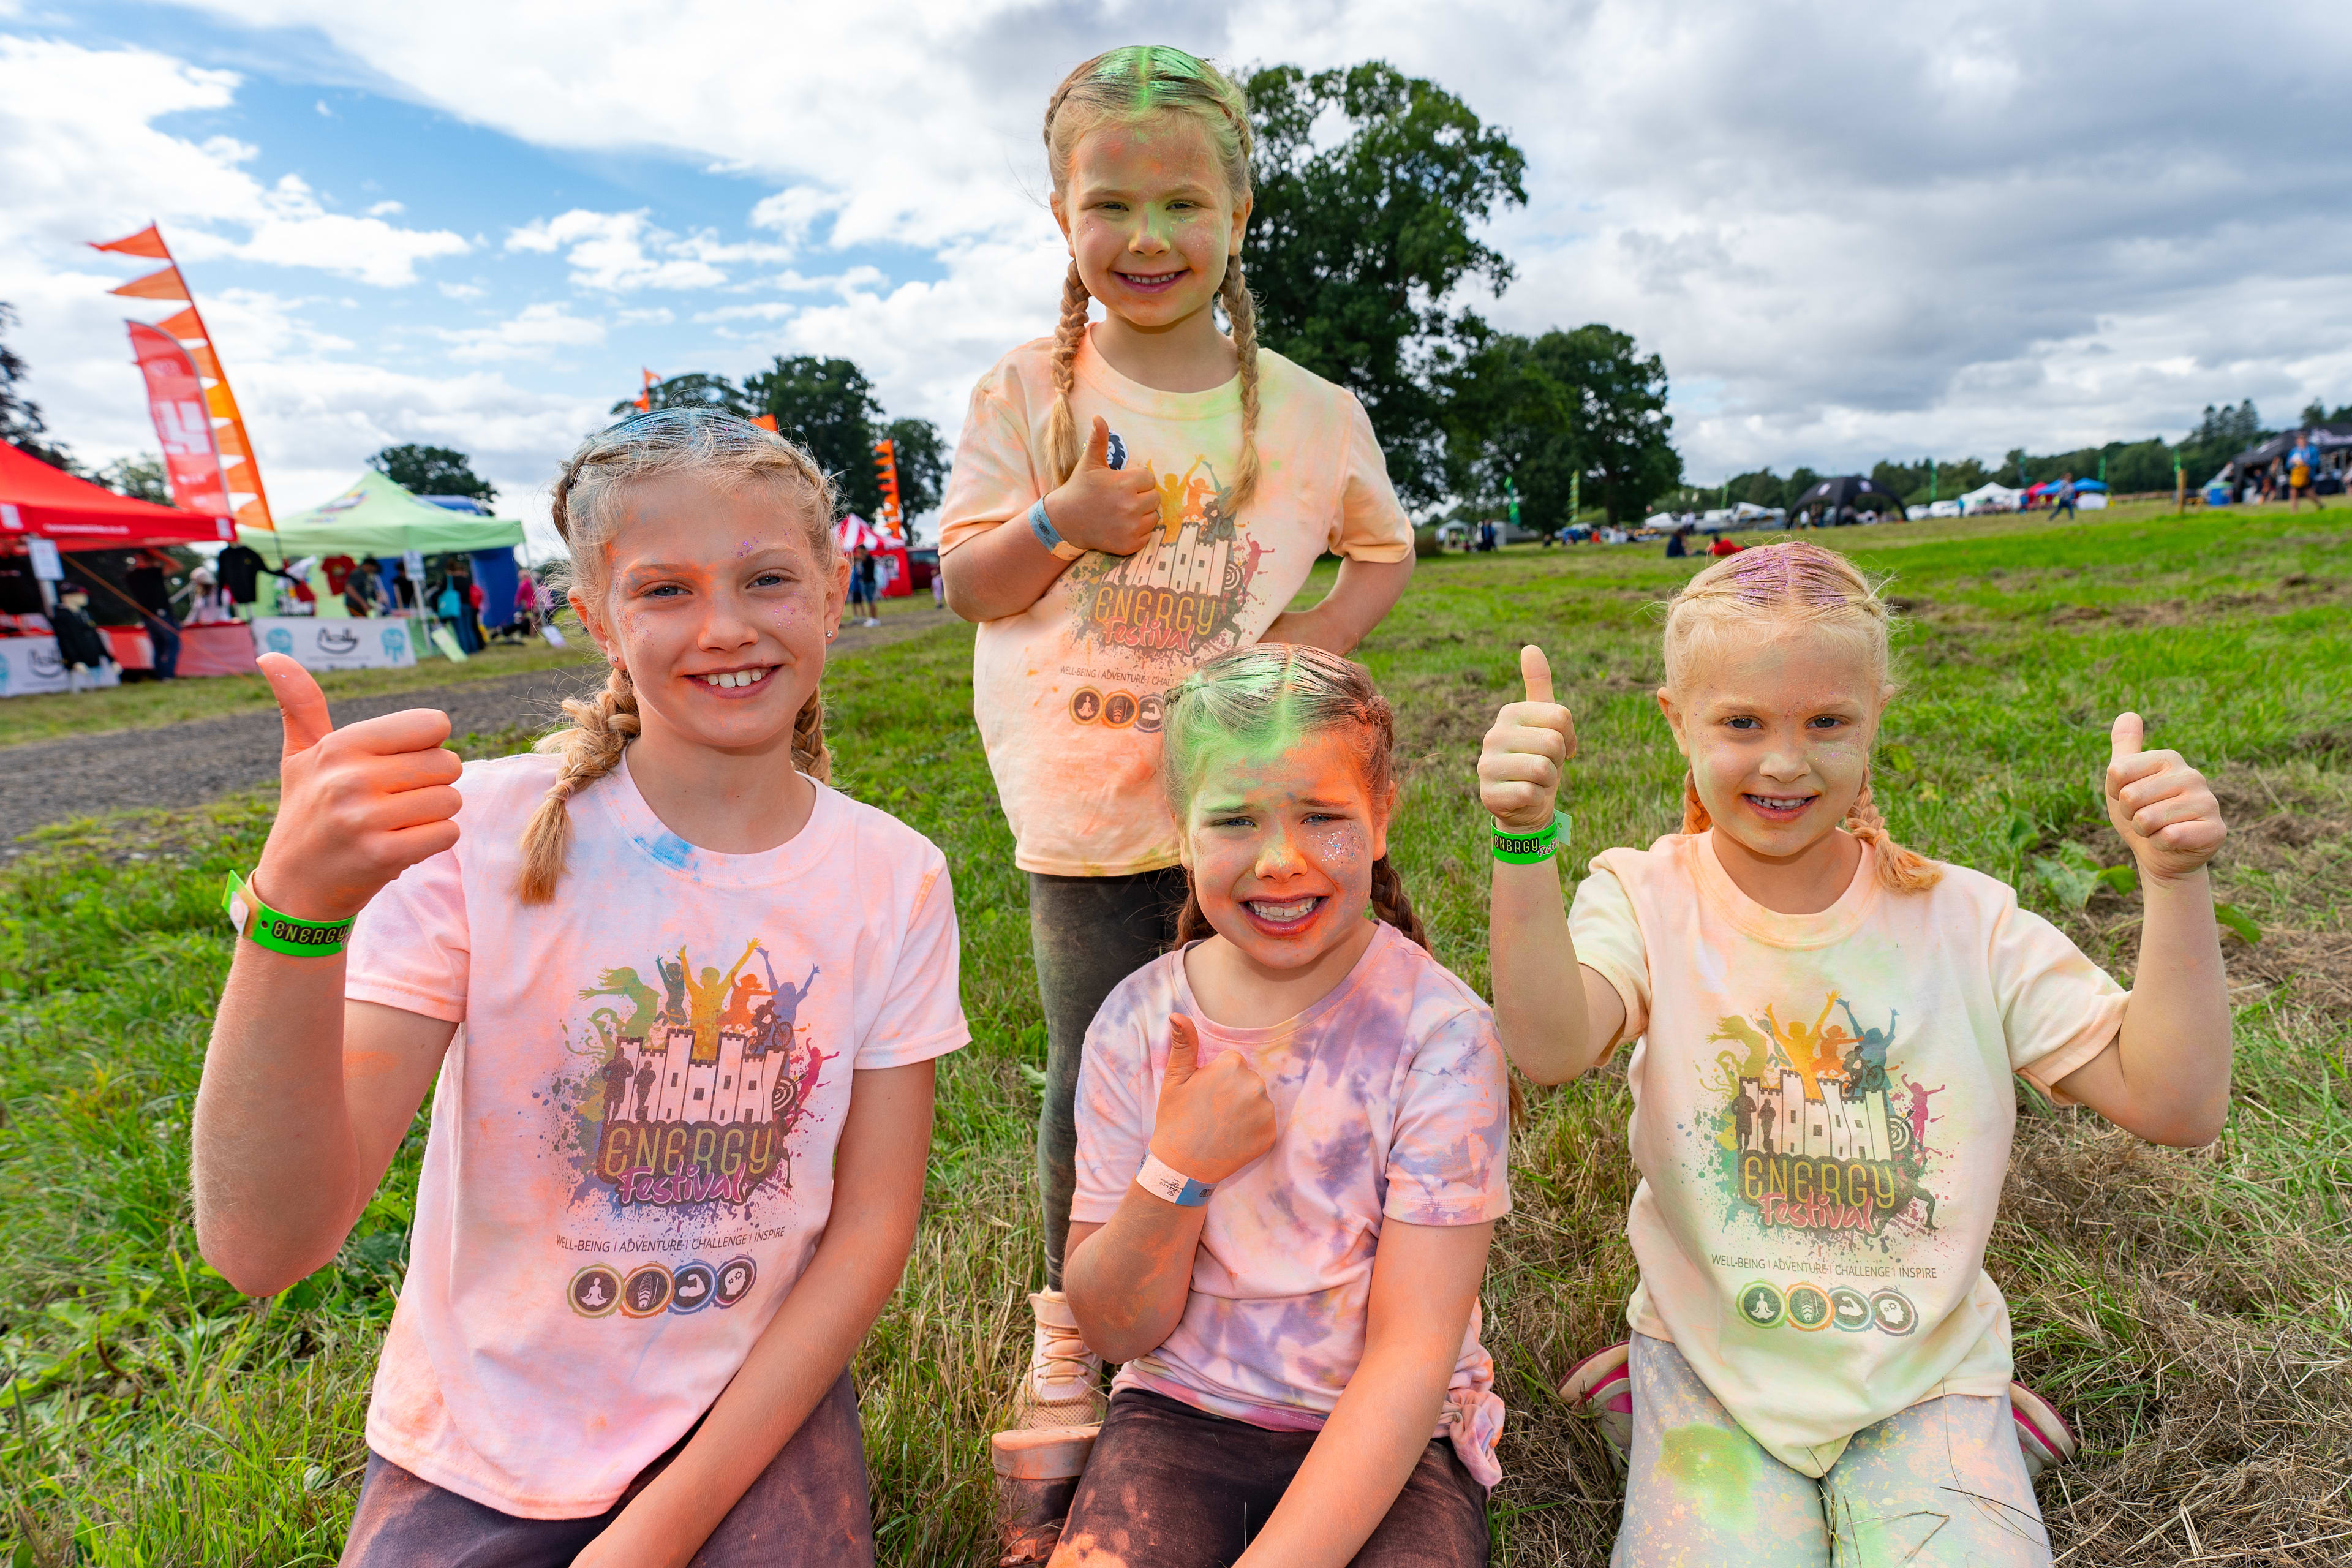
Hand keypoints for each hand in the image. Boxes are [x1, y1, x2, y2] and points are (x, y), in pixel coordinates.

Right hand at [251, 653, 464, 922]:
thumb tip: (270, 654)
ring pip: (451, 800)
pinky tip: (399, 845)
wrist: (294, 889)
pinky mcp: (383, 855)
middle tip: (394, 801)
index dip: (426, 746)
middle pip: (449, 764)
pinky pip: (447, 833)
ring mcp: (366, 818)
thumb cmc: (306, 813)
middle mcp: (351, 778)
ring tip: (394, 824)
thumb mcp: (299, 757)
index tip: (395, 765)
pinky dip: (433, 841)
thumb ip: (300, 704)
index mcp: (340, 746)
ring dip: (433, 815)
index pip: (432, 724)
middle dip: (432, 784)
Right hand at [1042, 415, 1159, 556]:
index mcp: (1124, 484)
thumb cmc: (1079, 489)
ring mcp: (1130, 527)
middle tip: (1122, 499)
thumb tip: (1098, 416)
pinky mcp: (1129, 545)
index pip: (1149, 478)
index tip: (1121, 484)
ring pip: (1153, 517)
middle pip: (1155, 498)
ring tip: (1122, 512)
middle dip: (1142, 497)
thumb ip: (1099, 439)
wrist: (1065, 521)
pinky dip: (1138, 532)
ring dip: (1142, 515)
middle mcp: (1130, 506)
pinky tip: (1121, 526)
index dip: (1137, 480)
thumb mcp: (1089, 463)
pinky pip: (1147, 535)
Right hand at [1149, 1016, 1275, 1184]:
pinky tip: (1233, 1138)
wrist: (1181, 1166)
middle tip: (1210, 1112)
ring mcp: (1265, 1111)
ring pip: (1257, 1101)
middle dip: (1233, 1092)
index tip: (1203, 1096)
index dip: (1216, 1079)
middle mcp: (1254, 1085)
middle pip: (1247, 1080)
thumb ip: (1183, 1044)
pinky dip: (1252, 1130)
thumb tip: (1176, 1014)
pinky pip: (1264, 1124)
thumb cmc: (1175, 1118)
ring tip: (1221, 1126)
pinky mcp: (1270, 1134)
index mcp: (1232, 1066)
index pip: (1233, 1063)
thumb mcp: (1175, 1078)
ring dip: (1244, 1110)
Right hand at [1477, 645, 1577, 830]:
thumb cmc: (1538, 757)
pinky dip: (1536, 799)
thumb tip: (1530, 647)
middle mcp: (1493, 735)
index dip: (1569, 737)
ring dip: (1548, 781)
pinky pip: (1531, 793)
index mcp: (1510, 713)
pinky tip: (1524, 797)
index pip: (1561, 717)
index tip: (1557, 746)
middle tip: (1544, 767)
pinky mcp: (1488, 794)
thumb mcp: (1544, 721)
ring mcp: (1486, 765)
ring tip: (1534, 781)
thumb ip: (1539, 685)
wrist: (1524, 804)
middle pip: (1553, 743)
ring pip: (1543, 768)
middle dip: (1558, 761)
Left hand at [2104, 712, 2225, 883]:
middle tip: (2145, 818)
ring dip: (2145, 832)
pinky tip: (2173, 842)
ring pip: (2147, 818)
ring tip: (2158, 829)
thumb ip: (2125, 748)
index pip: (2117, 771)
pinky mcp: (2216, 830)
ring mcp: (2208, 802)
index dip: (2115, 793)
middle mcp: (2192, 775)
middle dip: (2130, 815)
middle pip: (2131, 796)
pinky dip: (2161, 844)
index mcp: (2169, 758)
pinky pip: (2170, 836)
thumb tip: (2128, 714)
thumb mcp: (2123, 780)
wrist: (2160, 854)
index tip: (2129, 799)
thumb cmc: (2139, 813)